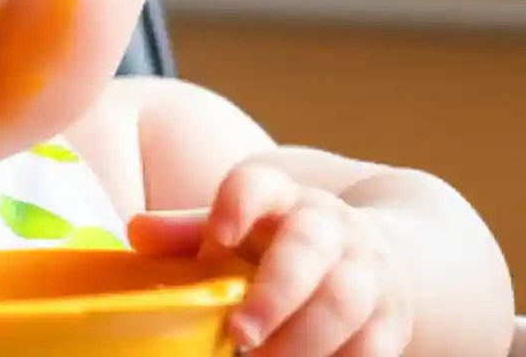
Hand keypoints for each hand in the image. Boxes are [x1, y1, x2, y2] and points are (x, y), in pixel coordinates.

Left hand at [129, 163, 414, 355]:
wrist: (367, 244)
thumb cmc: (274, 239)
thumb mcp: (233, 224)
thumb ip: (186, 231)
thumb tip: (136, 233)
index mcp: (279, 196)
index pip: (258, 184)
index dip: (239, 204)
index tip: (218, 234)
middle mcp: (328, 226)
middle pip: (308, 250)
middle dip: (275, 295)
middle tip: (240, 336)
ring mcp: (365, 269)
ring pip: (345, 302)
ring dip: (304, 341)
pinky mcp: (389, 317)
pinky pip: (373, 346)